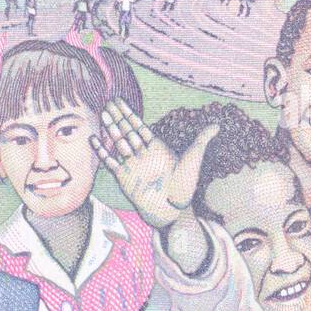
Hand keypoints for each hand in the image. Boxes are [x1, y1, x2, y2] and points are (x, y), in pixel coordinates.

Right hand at [91, 99, 217, 231]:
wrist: (172, 210)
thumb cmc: (184, 186)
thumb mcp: (194, 159)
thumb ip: (201, 140)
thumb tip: (217, 125)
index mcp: (157, 147)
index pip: (140, 126)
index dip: (129, 113)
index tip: (120, 101)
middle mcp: (143, 154)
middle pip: (127, 131)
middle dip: (117, 116)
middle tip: (108, 102)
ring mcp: (132, 165)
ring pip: (118, 142)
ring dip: (110, 128)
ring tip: (102, 114)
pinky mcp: (123, 177)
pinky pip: (109, 161)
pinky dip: (101, 151)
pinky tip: (93, 139)